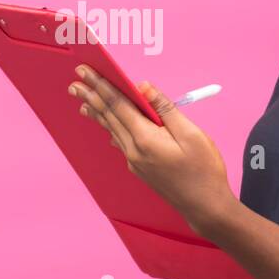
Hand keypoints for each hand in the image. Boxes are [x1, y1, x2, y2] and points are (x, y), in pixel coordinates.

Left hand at [68, 65, 235, 237]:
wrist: (204, 207)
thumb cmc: (203, 170)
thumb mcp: (191, 134)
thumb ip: (165, 108)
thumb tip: (143, 87)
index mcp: (145, 138)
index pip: (118, 105)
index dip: (101, 85)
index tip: (85, 72)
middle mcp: (133, 150)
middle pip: (109, 117)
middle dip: (91, 96)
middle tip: (74, 82)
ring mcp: (134, 161)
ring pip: (112, 130)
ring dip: (97, 112)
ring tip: (82, 101)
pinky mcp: (139, 168)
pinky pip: (120, 142)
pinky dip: (110, 127)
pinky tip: (106, 125)